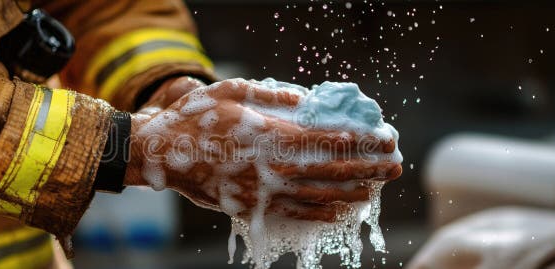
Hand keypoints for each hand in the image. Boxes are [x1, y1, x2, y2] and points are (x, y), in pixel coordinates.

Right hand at [124, 79, 401, 221]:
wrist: (159, 154)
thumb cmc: (196, 118)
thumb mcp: (233, 92)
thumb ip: (274, 98)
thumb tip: (308, 101)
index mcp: (269, 136)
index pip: (328, 140)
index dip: (360, 140)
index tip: (385, 138)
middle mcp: (270, 168)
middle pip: (330, 170)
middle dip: (367, 168)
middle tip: (394, 165)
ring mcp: (261, 193)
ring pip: (317, 196)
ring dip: (351, 191)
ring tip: (376, 188)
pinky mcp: (251, 208)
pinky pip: (293, 214)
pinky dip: (321, 213)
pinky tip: (340, 210)